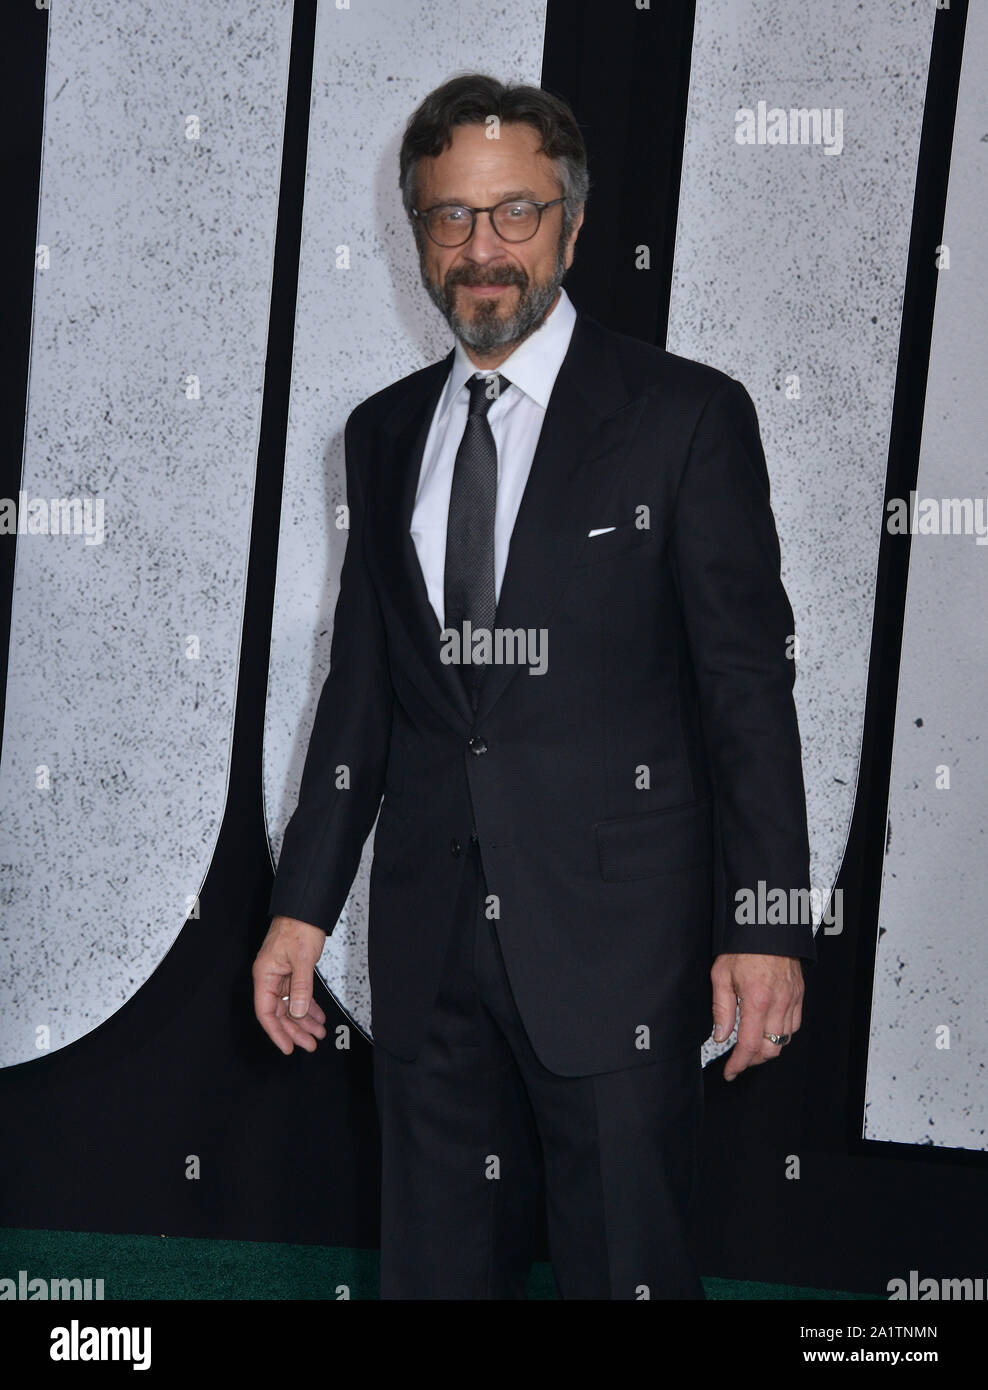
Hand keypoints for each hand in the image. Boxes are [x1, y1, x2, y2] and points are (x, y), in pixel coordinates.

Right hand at [252, 914, 327, 1054]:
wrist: (306, 908)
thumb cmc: (299, 926)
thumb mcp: (302, 960)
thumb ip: (301, 988)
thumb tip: (298, 1012)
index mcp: (265, 975)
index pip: (266, 1012)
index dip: (276, 1032)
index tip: (287, 1047)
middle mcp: (270, 977)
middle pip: (280, 1012)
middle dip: (295, 1030)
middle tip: (310, 1044)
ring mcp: (281, 974)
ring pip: (290, 1005)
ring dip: (304, 1020)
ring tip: (318, 1033)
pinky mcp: (292, 971)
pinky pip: (298, 994)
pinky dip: (308, 1006)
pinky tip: (318, 1016)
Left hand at [710, 953, 803, 1080]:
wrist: (767, 925)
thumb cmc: (743, 947)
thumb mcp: (721, 975)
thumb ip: (721, 1009)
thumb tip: (721, 1036)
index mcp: (757, 1000)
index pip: (750, 1045)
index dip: (739, 1064)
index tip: (730, 1071)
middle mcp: (779, 1003)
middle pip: (771, 1049)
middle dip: (753, 1060)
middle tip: (738, 1059)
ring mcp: (792, 1000)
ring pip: (785, 1040)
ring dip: (768, 1048)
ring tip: (752, 1046)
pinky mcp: (799, 995)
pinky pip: (794, 1025)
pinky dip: (781, 1034)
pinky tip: (768, 1030)